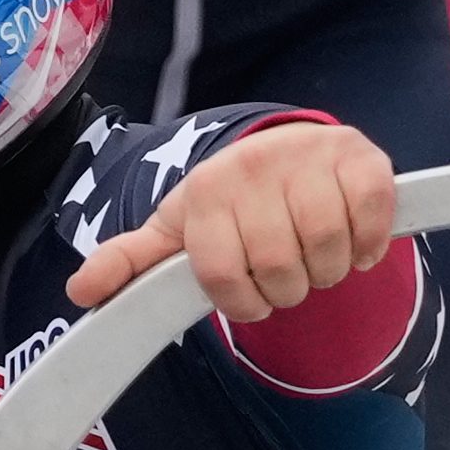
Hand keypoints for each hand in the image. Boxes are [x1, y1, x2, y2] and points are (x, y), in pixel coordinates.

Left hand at [66, 121, 396, 321]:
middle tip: (288, 269)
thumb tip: (79, 293)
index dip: (242, 301)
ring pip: (327, 251)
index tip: (251, 291)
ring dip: (330, 271)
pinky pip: (370, 223)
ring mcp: (309, 158)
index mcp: (206, 189)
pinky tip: (354, 240)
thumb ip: (131, 260)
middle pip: (281, 270)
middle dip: (290, 287)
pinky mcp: (360, 158)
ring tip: (317, 254)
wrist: (288, 148)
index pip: (222, 276)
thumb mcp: (178, 228)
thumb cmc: (230, 203)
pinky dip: (368, 247)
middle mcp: (253, 165)